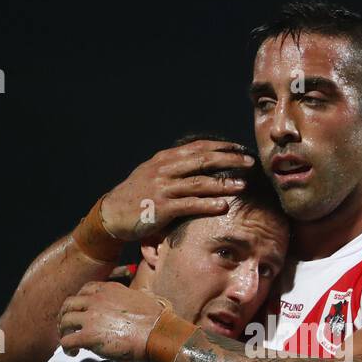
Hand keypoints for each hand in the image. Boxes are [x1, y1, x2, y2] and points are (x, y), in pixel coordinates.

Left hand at [58, 281, 170, 361]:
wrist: (159, 333)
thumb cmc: (157, 319)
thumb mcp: (143, 296)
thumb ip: (132, 295)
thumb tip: (137, 299)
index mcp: (109, 289)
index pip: (85, 289)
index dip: (79, 301)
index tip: (80, 310)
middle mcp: (97, 300)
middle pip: (69, 304)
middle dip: (65, 315)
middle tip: (67, 326)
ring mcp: (91, 317)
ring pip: (65, 321)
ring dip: (63, 331)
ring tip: (68, 341)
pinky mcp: (89, 336)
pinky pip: (67, 341)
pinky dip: (66, 348)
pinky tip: (73, 353)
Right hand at [100, 140, 255, 241]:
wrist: (111, 214)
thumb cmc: (136, 195)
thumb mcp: (153, 173)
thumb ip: (175, 167)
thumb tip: (200, 161)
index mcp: (165, 159)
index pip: (199, 147)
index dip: (222, 147)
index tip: (241, 149)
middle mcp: (164, 170)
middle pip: (203, 160)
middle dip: (229, 160)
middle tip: (250, 162)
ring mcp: (162, 188)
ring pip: (198, 182)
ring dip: (223, 183)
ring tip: (243, 185)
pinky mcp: (161, 208)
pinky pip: (188, 205)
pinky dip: (207, 204)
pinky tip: (222, 206)